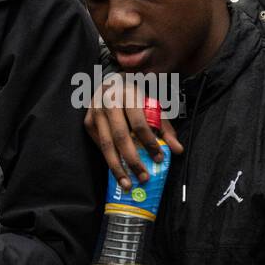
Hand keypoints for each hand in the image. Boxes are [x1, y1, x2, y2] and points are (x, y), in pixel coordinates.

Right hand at [83, 72, 181, 189]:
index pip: (139, 123)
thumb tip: (177, 150)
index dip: (149, 142)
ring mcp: (95, 112)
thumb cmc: (134, 96)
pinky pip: (98, 145)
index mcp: (128, 94)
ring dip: (117, 167)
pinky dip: (108, 159)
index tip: (159, 158)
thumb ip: (164, 127)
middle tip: (144, 178)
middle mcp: (108, 102)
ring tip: (128, 184)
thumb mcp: (152, 105)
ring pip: (106, 144)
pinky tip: (118, 171)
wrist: (110, 81)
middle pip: (121, 136)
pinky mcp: (88, 121)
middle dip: (133, 160)